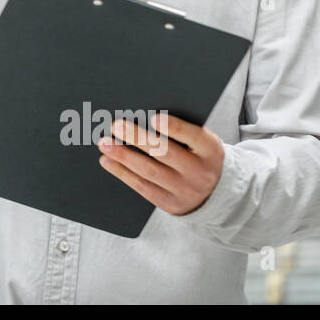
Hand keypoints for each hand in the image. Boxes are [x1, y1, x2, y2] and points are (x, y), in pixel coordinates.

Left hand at [97, 112, 224, 215]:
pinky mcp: (169, 204)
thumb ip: (182, 131)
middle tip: (116, 125)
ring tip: (105, 143)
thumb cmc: (199, 156)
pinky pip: (142, 187)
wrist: (214, 193)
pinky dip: (122, 173)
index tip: (153, 118)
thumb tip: (143, 116)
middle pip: (165, 153)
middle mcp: (200, 173)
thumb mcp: (201, 142)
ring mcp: (184, 191)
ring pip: (149, 171)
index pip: (193, 136)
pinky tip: (108, 161)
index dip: (174, 128)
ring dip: (123, 156)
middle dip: (138, 138)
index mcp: (210, 150)